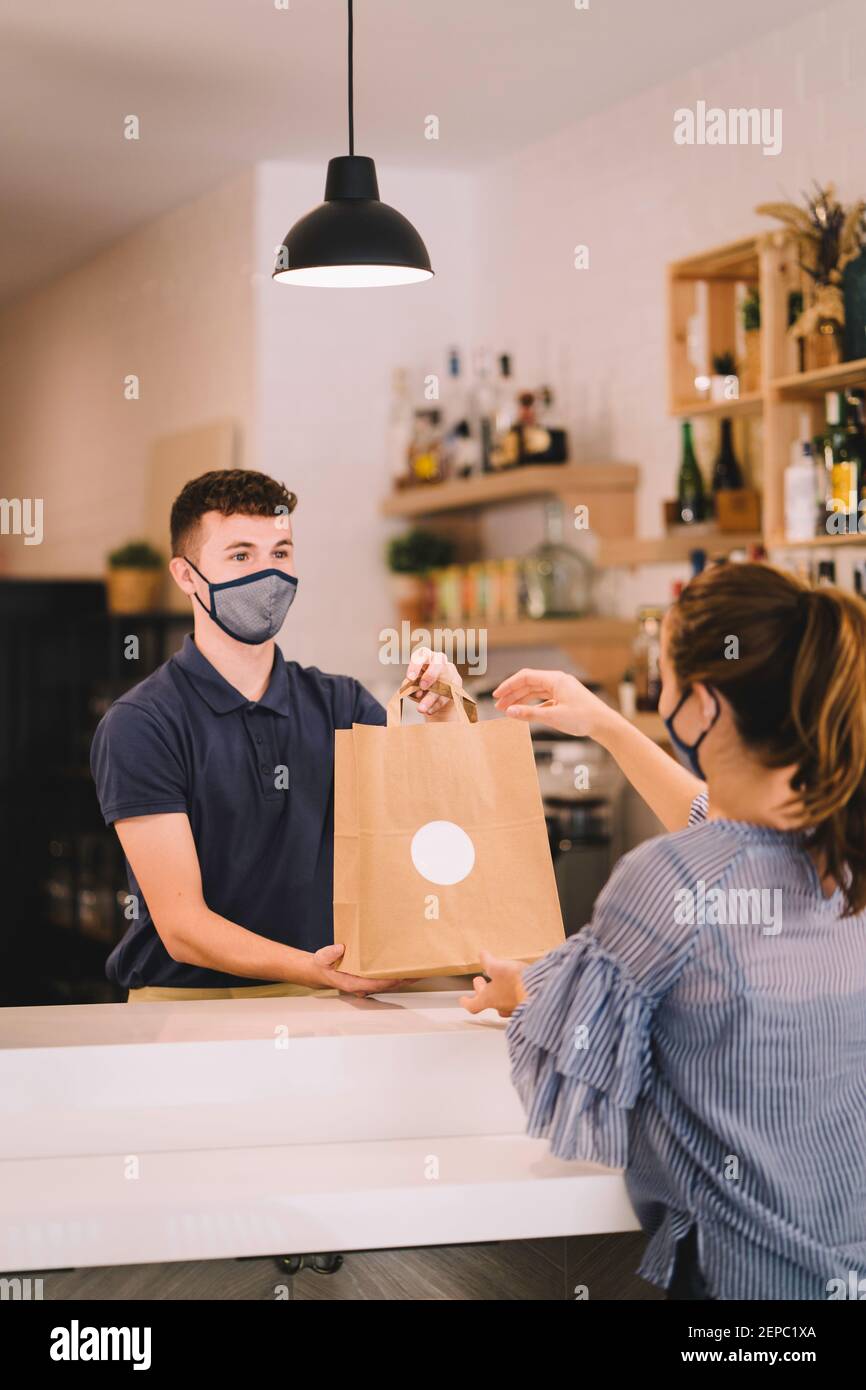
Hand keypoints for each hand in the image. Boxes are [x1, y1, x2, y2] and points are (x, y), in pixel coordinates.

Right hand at [313, 944, 411, 995]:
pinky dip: (398, 976)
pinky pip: (386, 980)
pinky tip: (409, 971)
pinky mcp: (370, 981)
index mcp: (352, 983)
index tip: (401, 975)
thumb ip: (330, 953)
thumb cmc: (324, 964)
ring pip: (389, 984)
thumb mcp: (323, 957)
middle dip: (403, 980)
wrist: (321, 971)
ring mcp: (367, 985)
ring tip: (420, 971)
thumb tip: (340, 948)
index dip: (389, 980)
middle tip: (418, 972)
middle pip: (387, 986)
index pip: (375, 984)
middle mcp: (363, 986)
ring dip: (404, 979)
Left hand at [406, 647, 463, 720]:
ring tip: (421, 709)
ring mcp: (450, 672)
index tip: (410, 678)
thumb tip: (413, 689)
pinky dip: (437, 704)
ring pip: (444, 682)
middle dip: (430, 674)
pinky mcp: (457, 684)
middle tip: (422, 687)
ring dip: (431, 697)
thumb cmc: (421, 687)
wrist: (436, 699)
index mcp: (426, 657)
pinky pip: (449, 694)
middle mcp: (440, 661)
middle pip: (438, 662)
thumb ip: (411, 686)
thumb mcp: (413, 685)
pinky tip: (429, 711)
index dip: (416, 665)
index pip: (422, 654)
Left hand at [459, 949, 526, 1017]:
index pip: (473, 1005)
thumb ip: (488, 961)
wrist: (541, 991)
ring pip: (503, 1003)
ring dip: (500, 993)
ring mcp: (515, 1008)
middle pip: (488, 1002)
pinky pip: (517, 1002)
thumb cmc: (516, 982)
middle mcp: (501, 1007)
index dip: (467, 1001)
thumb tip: (482, 955)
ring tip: (501, 983)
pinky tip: (518, 987)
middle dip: (484, 992)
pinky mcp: (528, 1006)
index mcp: (489, 999)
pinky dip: (513, 995)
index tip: (463, 999)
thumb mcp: (498, 967)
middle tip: (483, 983)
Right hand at [493, 668, 615, 740]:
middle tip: (499, 706)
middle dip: (513, 694)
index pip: (525, 677)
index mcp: (555, 679)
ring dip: (521, 700)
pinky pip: (543, 699)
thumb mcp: (553, 717)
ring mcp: (561, 690)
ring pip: (536, 691)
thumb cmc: (583, 718)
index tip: (496, 695)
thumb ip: (529, 714)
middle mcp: (557, 681)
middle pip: (529, 684)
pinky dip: (532, 705)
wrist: (605, 724)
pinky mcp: (564, 699)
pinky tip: (525, 714)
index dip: (508, 685)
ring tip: (508, 710)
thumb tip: (509, 711)